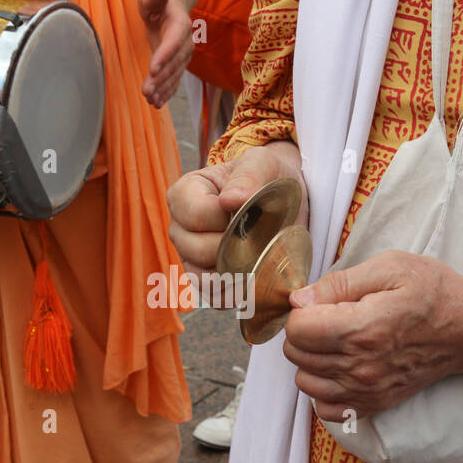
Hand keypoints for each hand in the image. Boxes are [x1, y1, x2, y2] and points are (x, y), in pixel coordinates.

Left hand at [137, 0, 192, 107]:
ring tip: (150, 100)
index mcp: (180, 25)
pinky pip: (174, 81)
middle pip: (174, 63)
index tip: (153, 69)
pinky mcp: (178, 65)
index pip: (173, 42)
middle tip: (146, 92)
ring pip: (174, 75)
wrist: (170, 8)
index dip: (164, 56)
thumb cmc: (157, 0)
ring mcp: (184, 56)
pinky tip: (156, 104)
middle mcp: (186, 43)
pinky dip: (166, 93)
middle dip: (161, 79)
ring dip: (163, 90)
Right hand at [167, 140, 306, 281]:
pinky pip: (214, 298)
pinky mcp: (207, 281)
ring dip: (236, 273)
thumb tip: (228, 202)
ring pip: (203, 279)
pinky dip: (237, 294)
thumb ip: (247, 176)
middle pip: (196, 250)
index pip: (196, 216)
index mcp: (183, 195)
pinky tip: (255, 279)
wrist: (282, 198)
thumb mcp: (261, 164)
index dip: (228, 218)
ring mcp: (190, 257)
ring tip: (260, 257)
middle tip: (261, 236)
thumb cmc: (266, 176)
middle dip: (234, 247)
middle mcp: (180, 228)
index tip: (252, 211)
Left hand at [282, 250, 462, 421]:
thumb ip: (338, 283)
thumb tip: (299, 300)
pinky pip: (325, 408)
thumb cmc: (433, 292)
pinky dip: (323, 389)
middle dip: (304, 332)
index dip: (302, 310)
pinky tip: (339, 368)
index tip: (321, 302)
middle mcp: (360, 367)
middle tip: (329, 317)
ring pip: (304, 381)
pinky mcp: (374, 404)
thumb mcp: (389, 267)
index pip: (297, 329)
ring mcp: (366, 390)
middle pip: (296, 354)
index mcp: (362, 329)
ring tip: (335, 341)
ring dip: (311, 360)